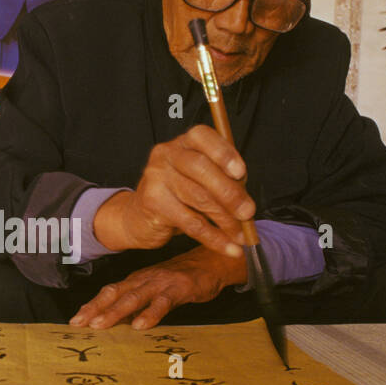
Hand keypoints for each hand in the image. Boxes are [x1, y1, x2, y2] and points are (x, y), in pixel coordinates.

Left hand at [69, 246, 247, 329]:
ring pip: (134, 298)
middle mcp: (144, 279)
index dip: (92, 305)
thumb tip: (120, 323)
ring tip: (100, 325)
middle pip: (115, 293)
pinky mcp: (179, 289)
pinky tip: (140, 326)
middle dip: (95, 309)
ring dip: (115, 311)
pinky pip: (163, 302)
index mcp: (137, 280)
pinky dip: (151, 314)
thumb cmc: (182, 280)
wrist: (213, 262)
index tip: (75, 321)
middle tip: (78, 324)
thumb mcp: (157, 291)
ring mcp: (161, 283)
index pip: (109, 292)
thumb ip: (139, 304)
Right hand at [92, 125, 254, 258]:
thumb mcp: (198, 179)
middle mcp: (167, 155)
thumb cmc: (176, 195)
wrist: (137, 217)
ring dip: (226, 220)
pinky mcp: (153, 203)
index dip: (223, 153)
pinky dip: (214, 238)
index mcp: (183, 142)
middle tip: (248, 212)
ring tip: (241, 235)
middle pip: (202, 168)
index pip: (202, 137)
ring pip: (199, 198)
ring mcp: (157, 178)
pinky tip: (229, 247)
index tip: (241, 173)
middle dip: (230, 193)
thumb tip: (246, 200)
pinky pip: (191, 223)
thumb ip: (222, 180)